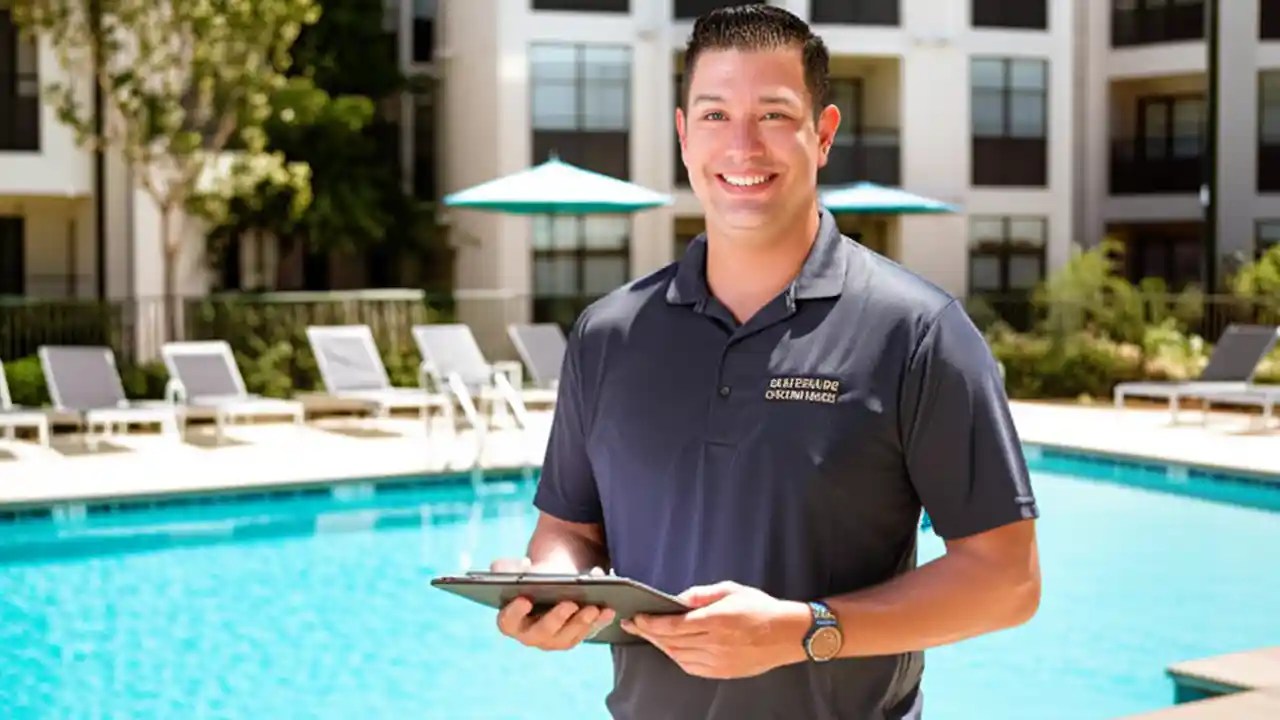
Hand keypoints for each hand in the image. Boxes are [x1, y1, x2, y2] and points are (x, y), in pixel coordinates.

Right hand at [490, 556, 616, 650]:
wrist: (558, 574)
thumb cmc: (536, 572)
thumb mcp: (522, 567)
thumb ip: (509, 568)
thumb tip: (511, 568)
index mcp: (511, 619)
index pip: (507, 621)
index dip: (515, 612)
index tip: (525, 599)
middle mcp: (530, 635)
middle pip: (542, 632)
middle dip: (557, 619)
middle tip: (570, 604)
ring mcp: (554, 640)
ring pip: (567, 638)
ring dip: (581, 623)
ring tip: (594, 607)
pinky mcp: (575, 637)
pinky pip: (587, 633)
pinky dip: (598, 622)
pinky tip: (608, 610)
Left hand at [621, 581, 809, 678]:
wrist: (787, 634)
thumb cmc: (760, 608)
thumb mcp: (731, 590)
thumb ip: (702, 594)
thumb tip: (678, 599)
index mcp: (716, 620)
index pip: (672, 626)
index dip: (650, 623)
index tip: (637, 617)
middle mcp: (715, 643)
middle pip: (671, 642)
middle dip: (648, 633)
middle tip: (633, 625)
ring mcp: (718, 661)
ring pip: (678, 656)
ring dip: (660, 646)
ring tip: (649, 635)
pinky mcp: (723, 672)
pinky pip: (691, 667)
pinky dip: (676, 657)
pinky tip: (670, 648)